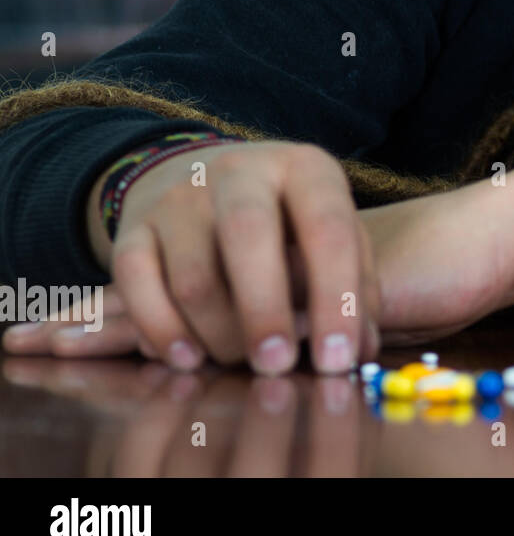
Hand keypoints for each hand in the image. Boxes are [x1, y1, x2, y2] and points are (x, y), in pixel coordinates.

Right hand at [3, 140, 379, 374]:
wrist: (204, 176)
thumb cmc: (288, 222)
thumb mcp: (332, 236)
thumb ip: (355, 288)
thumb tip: (360, 352)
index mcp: (304, 168)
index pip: (328, 228)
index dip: (336, 297)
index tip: (338, 359)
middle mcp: (240, 171)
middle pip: (248, 236)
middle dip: (265, 312)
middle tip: (278, 367)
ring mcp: (180, 196)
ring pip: (192, 276)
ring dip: (218, 334)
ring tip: (240, 360)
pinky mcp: (132, 227)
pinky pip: (134, 286)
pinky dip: (161, 331)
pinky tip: (188, 358)